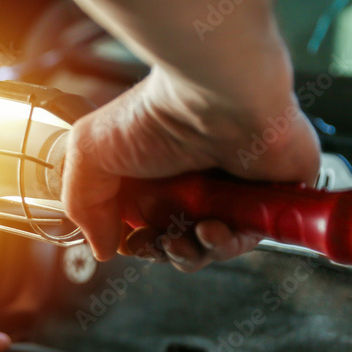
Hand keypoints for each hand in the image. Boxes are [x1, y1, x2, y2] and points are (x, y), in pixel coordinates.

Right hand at [61, 66, 321, 271]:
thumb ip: (82, 204)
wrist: (216, 97)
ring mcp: (232, 189)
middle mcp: (192, 180)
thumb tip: (100, 249)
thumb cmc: (155, 115)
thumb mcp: (90, 154)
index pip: (145, 224)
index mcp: (154, 172)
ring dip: (192, 254)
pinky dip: (227, 244)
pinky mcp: (268, 196)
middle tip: (159, 242)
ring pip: (211, 246)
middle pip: (177, 242)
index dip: (138, 243)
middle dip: (164, 253)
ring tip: (185, 238)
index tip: (131, 242)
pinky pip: (248, 239)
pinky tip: (212, 227)